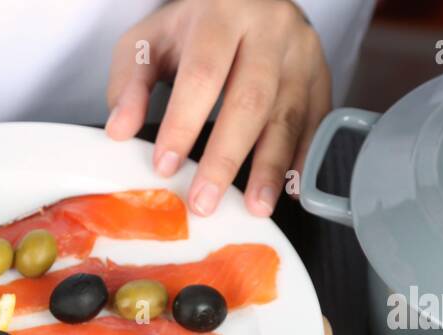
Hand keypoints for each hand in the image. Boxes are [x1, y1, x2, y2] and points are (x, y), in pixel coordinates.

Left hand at [106, 0, 330, 217]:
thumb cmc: (194, 26)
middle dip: (226, 158)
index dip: (183, 123)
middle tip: (205, 201)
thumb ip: (130, 83)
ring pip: (289, 114)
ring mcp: (302, 52)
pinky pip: (318, 119)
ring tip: (256, 207)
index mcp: (222, 13)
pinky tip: (290, 189)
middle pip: (250, 100)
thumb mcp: (150, 40)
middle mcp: (269, 28)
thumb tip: (120, 131)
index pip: (203, 75)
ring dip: (270, 167)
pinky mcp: (321, 73)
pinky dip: (303, 157)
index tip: (165, 166)